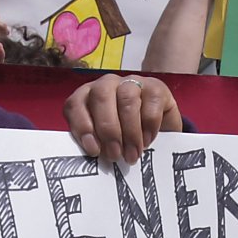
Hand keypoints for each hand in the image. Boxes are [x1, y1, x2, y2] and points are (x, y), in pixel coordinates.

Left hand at [65, 74, 182, 165]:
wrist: (161, 135)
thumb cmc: (125, 140)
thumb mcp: (105, 142)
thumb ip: (95, 143)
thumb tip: (94, 154)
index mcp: (86, 97)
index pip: (75, 104)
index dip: (82, 126)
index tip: (93, 150)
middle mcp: (107, 85)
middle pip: (101, 97)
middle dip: (108, 130)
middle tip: (115, 155)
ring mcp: (131, 83)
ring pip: (127, 99)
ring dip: (130, 132)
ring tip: (132, 154)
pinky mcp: (155, 87)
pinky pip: (150, 103)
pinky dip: (148, 127)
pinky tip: (146, 141)